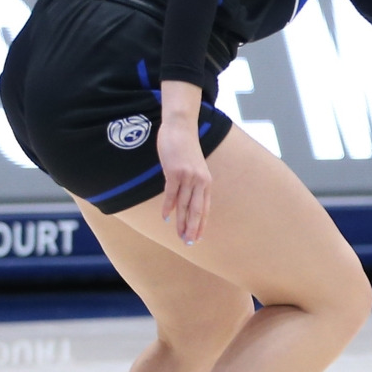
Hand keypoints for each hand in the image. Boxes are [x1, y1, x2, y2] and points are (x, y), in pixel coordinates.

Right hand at [156, 87, 210, 244]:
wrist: (181, 128)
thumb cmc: (184, 149)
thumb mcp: (192, 169)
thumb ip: (190, 185)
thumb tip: (182, 202)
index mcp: (206, 182)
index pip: (205, 208)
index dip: (201, 224)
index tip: (197, 239)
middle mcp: (200, 181)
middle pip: (197, 210)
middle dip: (193, 228)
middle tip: (188, 243)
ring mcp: (189, 176)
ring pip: (185, 205)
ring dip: (181, 222)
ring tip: (179, 236)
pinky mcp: (175, 171)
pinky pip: (171, 193)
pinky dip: (168, 206)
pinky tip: (166, 218)